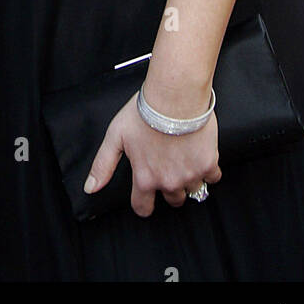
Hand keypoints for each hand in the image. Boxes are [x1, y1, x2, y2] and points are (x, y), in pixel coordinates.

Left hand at [85, 94, 220, 215]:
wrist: (175, 96)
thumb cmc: (145, 112)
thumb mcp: (116, 136)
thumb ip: (103, 164)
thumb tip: (91, 188)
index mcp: (145, 178)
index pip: (143, 207)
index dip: (144, 203)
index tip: (147, 196)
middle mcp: (169, 182)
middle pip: (172, 200)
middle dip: (170, 187)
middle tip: (168, 165)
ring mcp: (190, 175)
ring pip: (192, 190)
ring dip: (189, 178)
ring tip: (184, 157)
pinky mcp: (208, 164)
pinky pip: (212, 178)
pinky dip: (208, 170)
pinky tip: (200, 154)